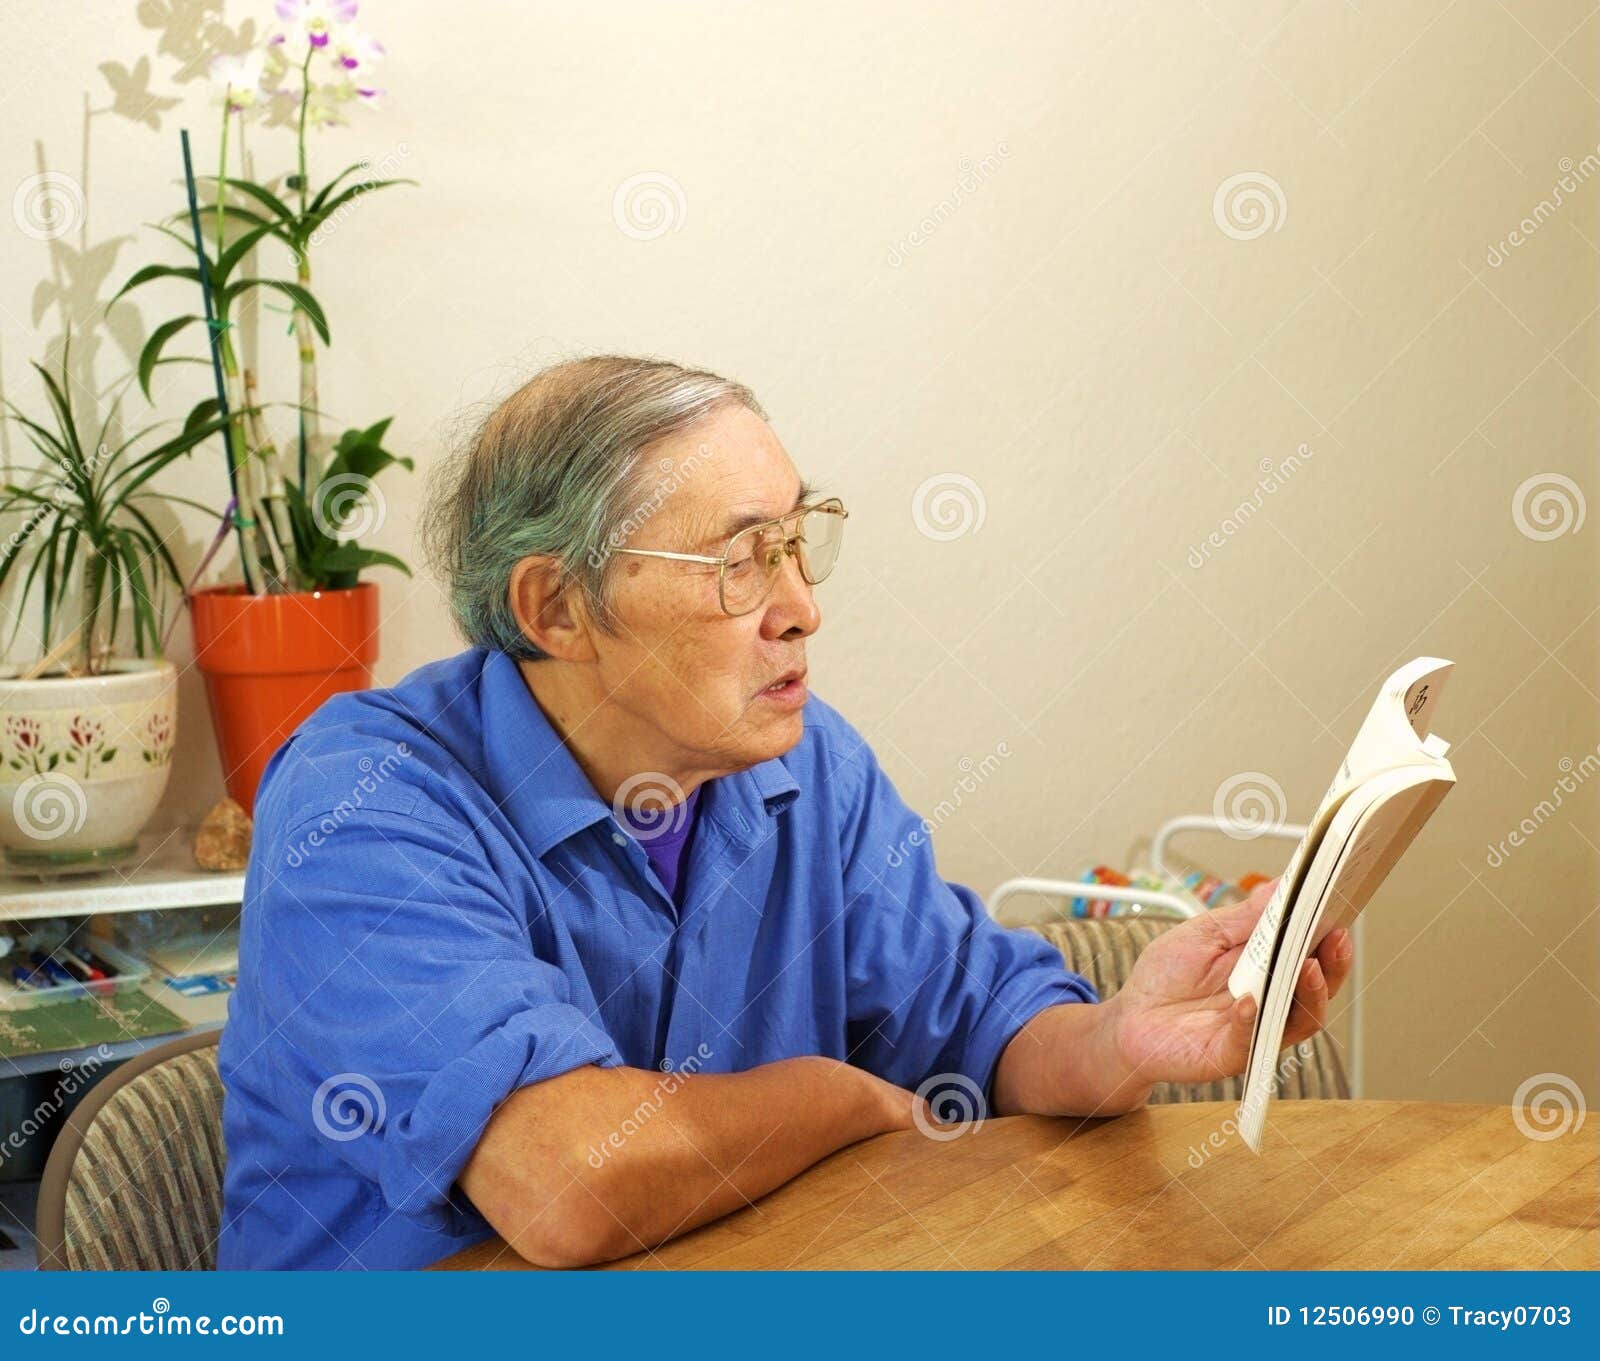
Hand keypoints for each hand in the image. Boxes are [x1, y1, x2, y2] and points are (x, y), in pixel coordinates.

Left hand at [1104, 877, 1354, 1088]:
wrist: (1130, 1019)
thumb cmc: (1167, 975)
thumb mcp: (1204, 934)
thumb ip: (1243, 917)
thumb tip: (1279, 887)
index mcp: (1267, 966)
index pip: (1311, 951)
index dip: (1330, 934)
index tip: (1340, 909)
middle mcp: (1271, 999)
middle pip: (1319, 986)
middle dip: (1332, 962)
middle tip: (1335, 937)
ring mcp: (1258, 1028)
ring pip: (1302, 1018)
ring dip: (1309, 992)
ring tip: (1305, 966)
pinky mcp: (1234, 1054)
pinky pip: (1253, 1038)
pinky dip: (1252, 1018)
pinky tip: (1247, 1000)